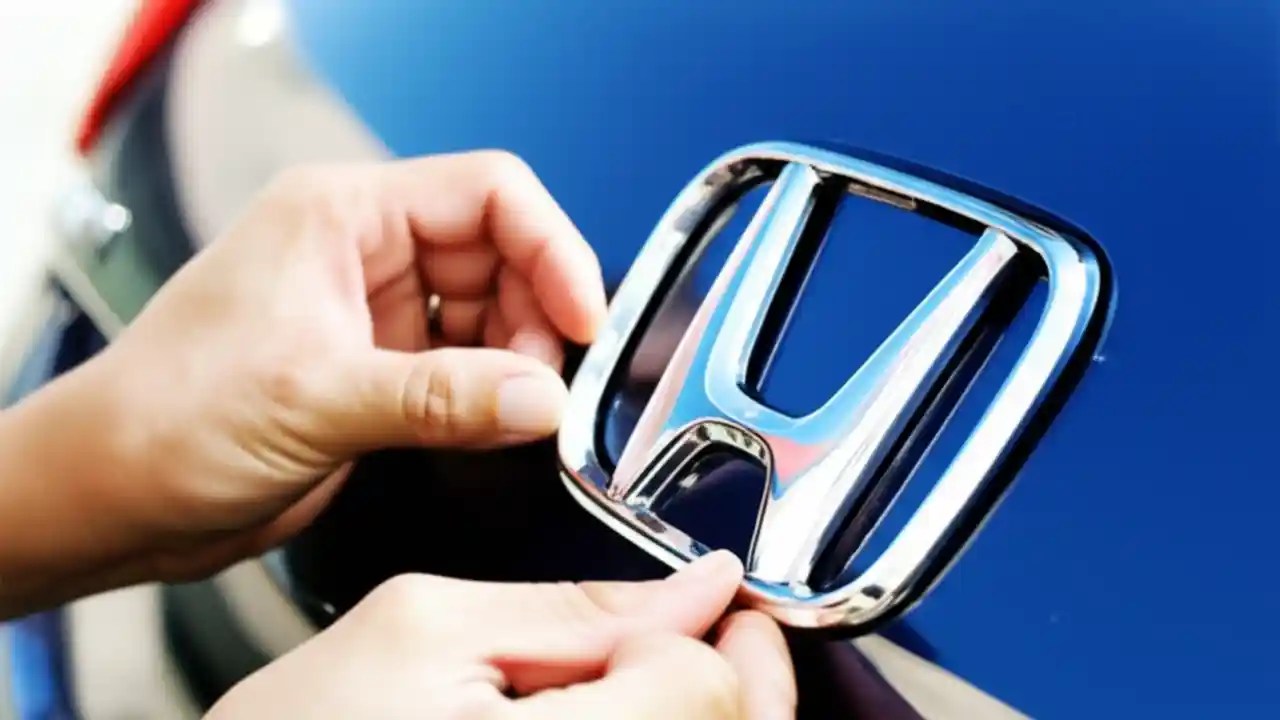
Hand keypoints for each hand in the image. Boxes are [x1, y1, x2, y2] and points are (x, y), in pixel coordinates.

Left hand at [0, 151, 606, 608]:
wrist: (111, 496)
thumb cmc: (165, 417)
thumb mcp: (314, 398)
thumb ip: (440, 398)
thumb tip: (543, 399)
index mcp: (341, 214)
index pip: (488, 194)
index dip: (552, 250)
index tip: (584, 318)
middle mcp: (363, 253)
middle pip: (502, 257)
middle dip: (536, 321)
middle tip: (547, 389)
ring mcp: (374, 314)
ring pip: (492, 316)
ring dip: (517, 366)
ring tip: (517, 417)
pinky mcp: (380, 373)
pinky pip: (467, 369)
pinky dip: (492, 399)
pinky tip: (491, 430)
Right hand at [206, 552, 795, 718]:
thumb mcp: (424, 626)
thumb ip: (571, 606)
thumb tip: (696, 586)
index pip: (701, 693)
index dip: (704, 634)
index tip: (703, 603)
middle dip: (741, 678)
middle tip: (719, 634)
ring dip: (718, 710)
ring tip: (672, 671)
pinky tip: (643, 705)